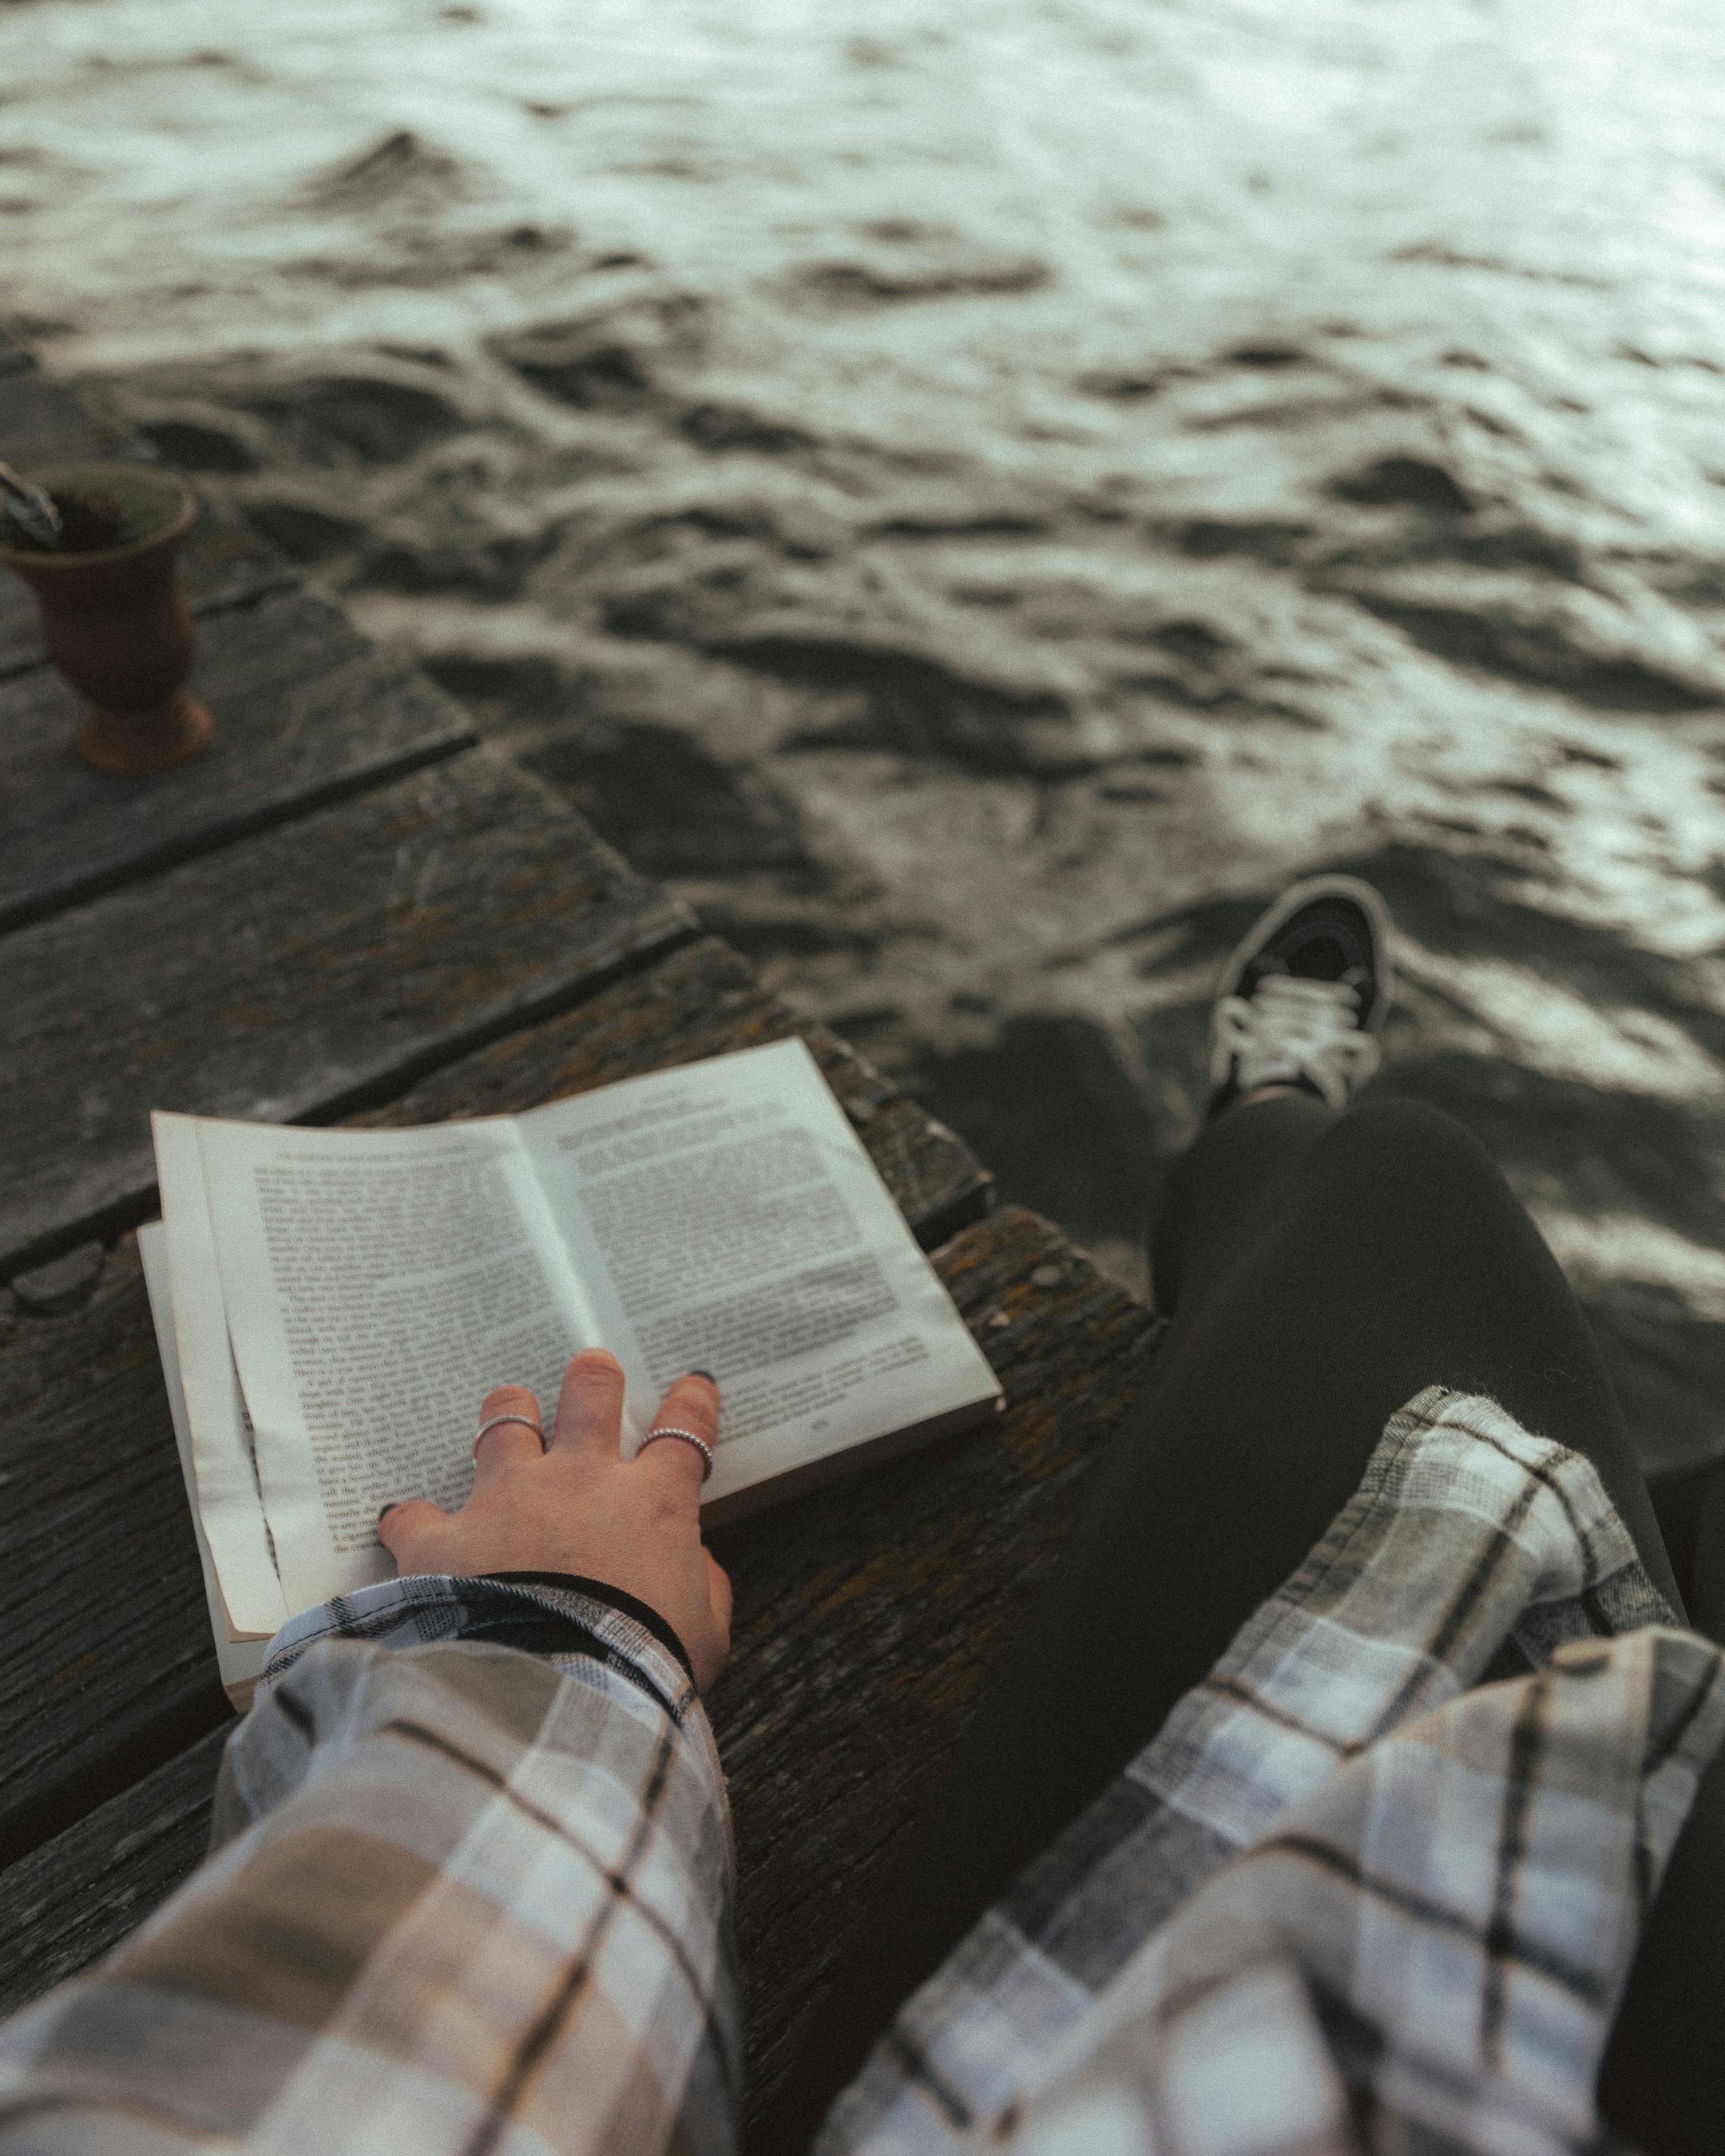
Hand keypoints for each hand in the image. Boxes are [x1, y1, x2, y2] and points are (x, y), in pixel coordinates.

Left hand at [378, 1349, 732, 1690]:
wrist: (556, 1694)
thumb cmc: (642, 1669)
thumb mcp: (704, 1638)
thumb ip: (705, 1591)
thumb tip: (697, 1568)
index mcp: (651, 1505)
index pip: (683, 1432)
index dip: (691, 1401)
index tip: (693, 1384)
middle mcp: (579, 1482)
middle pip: (590, 1397)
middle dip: (593, 1378)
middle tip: (593, 1371)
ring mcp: (508, 1500)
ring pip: (505, 1421)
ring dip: (507, 1413)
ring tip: (506, 1411)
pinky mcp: (446, 1539)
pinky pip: (416, 1516)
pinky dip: (412, 1521)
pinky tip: (407, 1526)